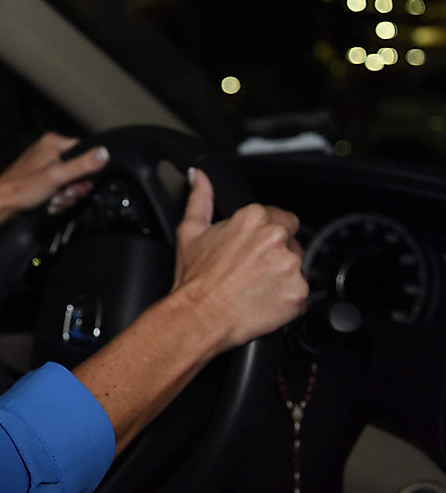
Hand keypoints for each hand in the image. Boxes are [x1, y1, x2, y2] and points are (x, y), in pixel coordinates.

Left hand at [0, 132, 109, 269]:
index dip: (87, 172)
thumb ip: (82, 165)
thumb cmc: (25, 188)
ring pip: (70, 182)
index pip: (86, 151)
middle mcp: (49, 150)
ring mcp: (45, 166)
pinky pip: (60, 188)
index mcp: (53, 142)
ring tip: (54, 202)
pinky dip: (58, 199)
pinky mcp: (41, 180)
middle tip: (64, 196)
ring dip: (66, 197)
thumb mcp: (57, 176)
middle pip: (79, 170)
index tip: (79, 185)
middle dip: (74, 189)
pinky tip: (50, 205)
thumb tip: (105, 152)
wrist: (1, 205)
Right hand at [72, 167, 309, 454]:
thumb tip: (199, 177)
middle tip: (251, 270)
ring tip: (255, 286)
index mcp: (254, 217)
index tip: (253, 250)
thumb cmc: (195, 277)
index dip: (266, 234)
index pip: (281, 218)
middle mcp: (276, 237)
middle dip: (276, 254)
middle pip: (291, 241)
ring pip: (296, 266)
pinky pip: (301, 292)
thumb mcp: (191, 231)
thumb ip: (199, 198)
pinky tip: (264, 300)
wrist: (200, 315)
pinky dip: (287, 298)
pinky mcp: (300, 292)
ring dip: (282, 275)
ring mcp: (291, 265)